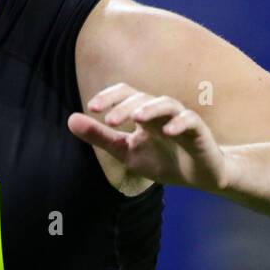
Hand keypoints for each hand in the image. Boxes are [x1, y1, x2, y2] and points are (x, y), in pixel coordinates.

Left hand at [68, 82, 232, 191]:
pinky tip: (168, 131)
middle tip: (110, 121)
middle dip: (125, 106)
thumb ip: (100, 137)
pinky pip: (191, 121)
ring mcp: (181, 119)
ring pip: (167, 103)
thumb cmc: (164, 161)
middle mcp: (161, 111)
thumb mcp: (126, 151)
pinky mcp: (199, 132)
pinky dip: (180, 123)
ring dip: (151, 108)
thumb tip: (70, 119)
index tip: (92, 108)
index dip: (109, 97)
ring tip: (136, 117)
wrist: (200, 176)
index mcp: (144, 113)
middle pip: (143, 97)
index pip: (125, 93)